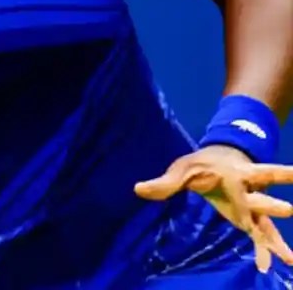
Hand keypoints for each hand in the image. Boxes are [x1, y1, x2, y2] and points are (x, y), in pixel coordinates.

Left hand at [135, 144, 292, 272]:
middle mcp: (248, 191)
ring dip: (276, 238)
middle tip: (288, 209)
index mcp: (233, 175)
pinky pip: (263, 232)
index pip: (236, 186)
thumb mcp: (183, 168)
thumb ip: (165, 183)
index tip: (243, 208)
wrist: (226, 154)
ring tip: (289, 258)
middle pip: (260, 199)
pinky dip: (270, 246)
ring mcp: (252, 205)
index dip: (238, 196)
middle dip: (270, 205)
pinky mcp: (252, 216)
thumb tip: (138, 189)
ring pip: (267, 222)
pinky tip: (282, 262)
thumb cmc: (203, 163)